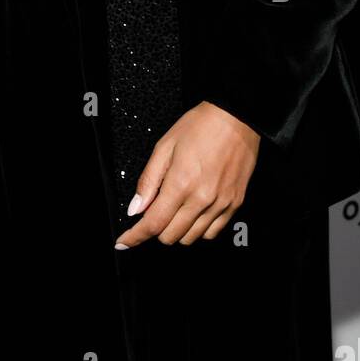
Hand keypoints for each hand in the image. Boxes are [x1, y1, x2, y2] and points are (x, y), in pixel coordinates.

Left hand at [114, 101, 260, 248]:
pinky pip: (213, 232)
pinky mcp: (235, 205)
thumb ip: (148, 181)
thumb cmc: (200, 126)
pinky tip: (193, 212)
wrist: (236, 118)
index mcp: (181, 183)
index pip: (153, 224)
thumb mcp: (164, 147)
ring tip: (175, 208)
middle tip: (154, 211)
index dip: (135, 237)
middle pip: (171, 236)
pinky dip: (199, 229)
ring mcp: (220, 204)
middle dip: (156, 228)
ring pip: (191, 238)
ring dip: (177, 229)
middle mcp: (202, 199)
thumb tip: (136, 208)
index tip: (123, 242)